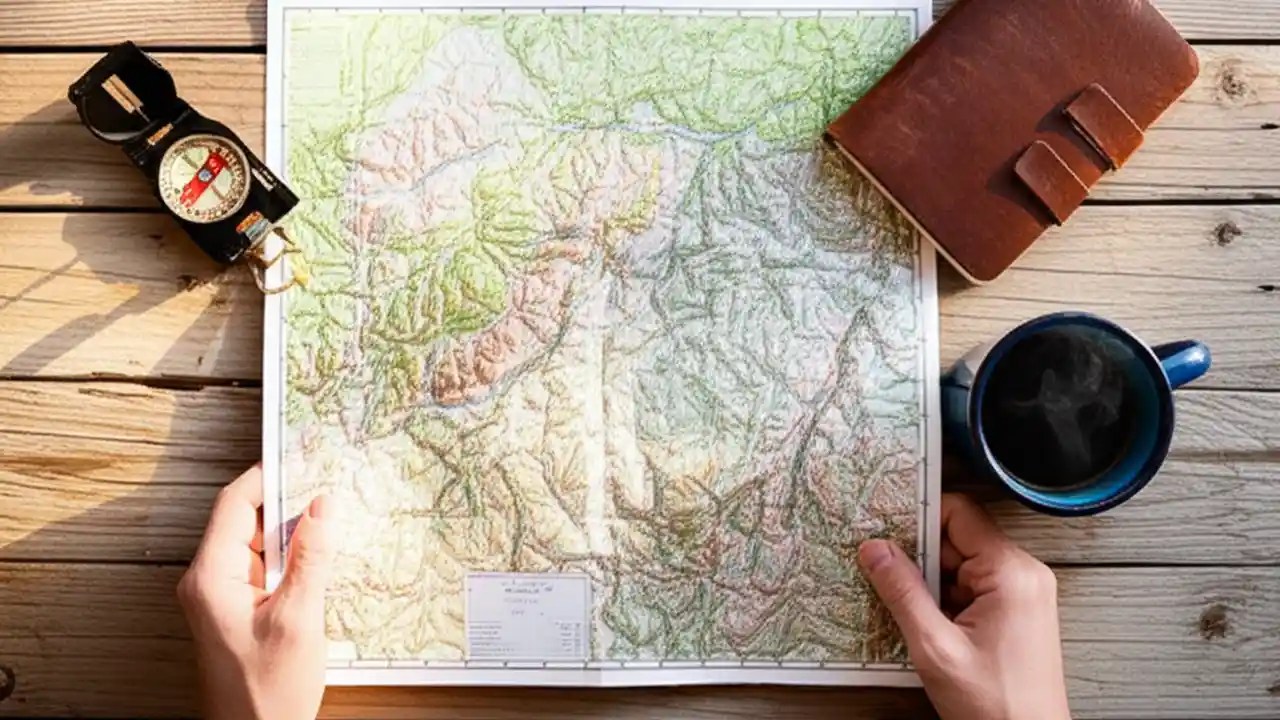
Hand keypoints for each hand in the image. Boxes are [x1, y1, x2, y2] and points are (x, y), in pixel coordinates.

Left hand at [177, 464, 335, 719]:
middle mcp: (207, 582)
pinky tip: (319, 562)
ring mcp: (220, 597)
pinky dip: (291, 560)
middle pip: (247, 520)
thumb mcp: (299, 619)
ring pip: (258, 544)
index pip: (235, 504)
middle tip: (329, 490)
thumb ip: (312, 558)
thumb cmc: (267, 694)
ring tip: (331, 528)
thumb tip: (322, 506)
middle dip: (288, 503)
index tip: (302, 454)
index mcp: (210, 578)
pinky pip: (263, 568)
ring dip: (293, 535)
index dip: (269, 474)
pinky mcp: (236, 610)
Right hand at [858, 493, 1070, 719]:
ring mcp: (1021, 594)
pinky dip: (943, 601)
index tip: (884, 525)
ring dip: (928, 583)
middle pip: (957, 540)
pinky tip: (925, 624)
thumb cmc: (998, 707)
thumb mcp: (935, 647)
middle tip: (883, 575)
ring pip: (959, 566)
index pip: (960, 513)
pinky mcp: (1014, 613)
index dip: (918, 516)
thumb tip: (876, 551)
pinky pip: (970, 589)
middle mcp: (1023, 576)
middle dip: (918, 557)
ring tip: (908, 612)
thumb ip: (902, 592)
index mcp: (1011, 573)